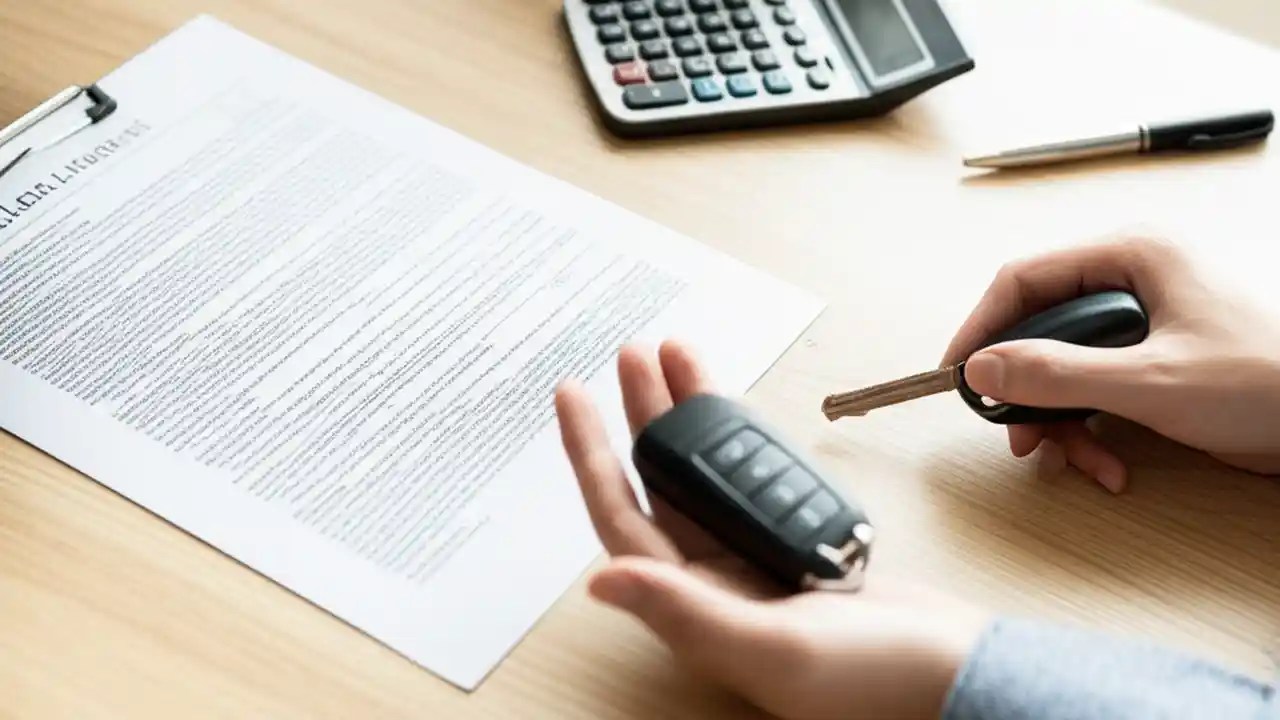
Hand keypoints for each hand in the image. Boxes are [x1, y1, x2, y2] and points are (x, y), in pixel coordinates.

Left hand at [554, 341, 987, 719]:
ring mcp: (754, 559)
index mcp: (695, 608)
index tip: (573, 395)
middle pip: (661, 481)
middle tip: (633, 355)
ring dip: (688, 414)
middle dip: (642, 415)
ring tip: (675, 355)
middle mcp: (715, 581)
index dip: (589, 455)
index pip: (622, 518)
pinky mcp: (793, 543)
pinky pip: (750, 476)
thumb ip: (686, 613)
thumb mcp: (773, 649)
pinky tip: (729, 402)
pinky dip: (738, 435)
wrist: (957, 672)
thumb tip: (602, 582)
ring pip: (706, 471)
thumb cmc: (874, 681)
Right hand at [942, 234, 1279, 492]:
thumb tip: (981, 369)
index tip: (956, 376)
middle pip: (1038, 332)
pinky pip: (1092, 391)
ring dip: (1060, 424)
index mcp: (1130, 257)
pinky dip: (1091, 433)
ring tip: (1077, 462)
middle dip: (1028, 394)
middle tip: (1019, 437)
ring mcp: (1140, 323)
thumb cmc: (1265, 382)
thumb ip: (1058, 373)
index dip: (981, 329)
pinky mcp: (1151, 362)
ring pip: (1061, 370)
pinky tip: (1111, 466)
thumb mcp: (1149, 381)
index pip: (1023, 280)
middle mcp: (1130, 281)